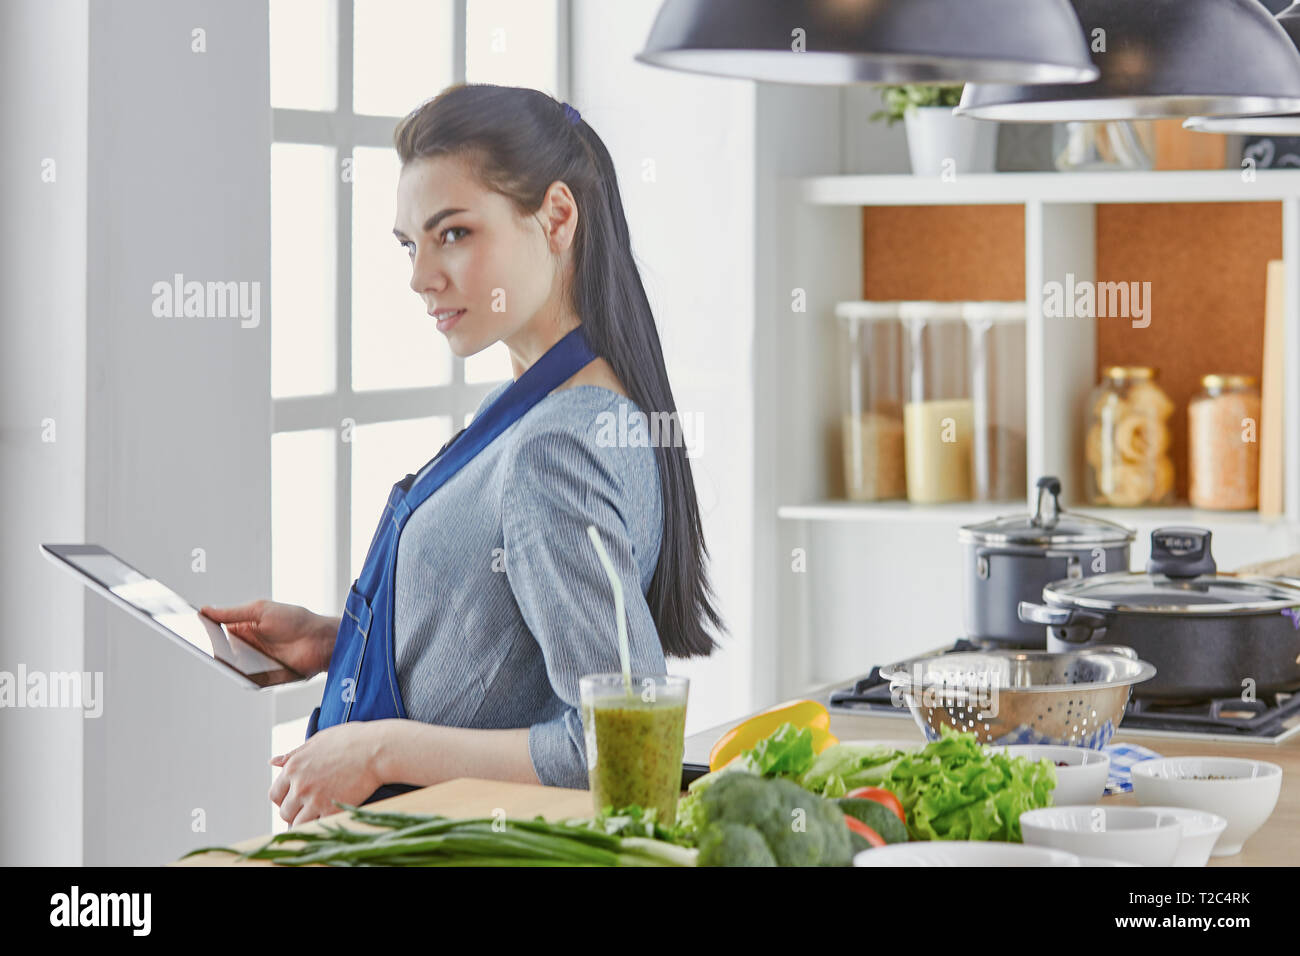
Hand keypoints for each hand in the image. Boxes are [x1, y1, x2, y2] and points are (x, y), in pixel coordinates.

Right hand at [199, 599, 334, 677]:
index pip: (216, 629)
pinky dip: (237, 674)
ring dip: (220, 661)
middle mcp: (246, 646)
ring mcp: (253, 662)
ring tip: (209, 654)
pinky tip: (230, 668)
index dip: (200, 629)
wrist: (321, 640)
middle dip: (205, 646)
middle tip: (191, 641)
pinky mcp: (261, 677)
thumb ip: (233, 613)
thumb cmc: (295, 620)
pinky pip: (244, 678)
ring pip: (229, 665)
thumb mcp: (261, 610)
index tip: (180, 624)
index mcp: (243, 627)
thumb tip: (204, 610)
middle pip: (219, 649)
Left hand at [269, 721, 385, 826]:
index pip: (275, 794)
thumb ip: (294, 754)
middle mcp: (300, 785)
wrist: (378, 749)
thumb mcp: (318, 740)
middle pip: (285, 812)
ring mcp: (315, 800)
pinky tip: (332, 815)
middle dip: (295, 812)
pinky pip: (318, 827)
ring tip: (319, 815)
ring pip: (298, 824)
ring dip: (306, 821)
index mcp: (293, 767)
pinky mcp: (332, 810)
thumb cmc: (352, 740)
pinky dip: (323, 824)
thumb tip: (272, 761)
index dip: (284, 799)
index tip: (296, 799)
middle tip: (309, 808)